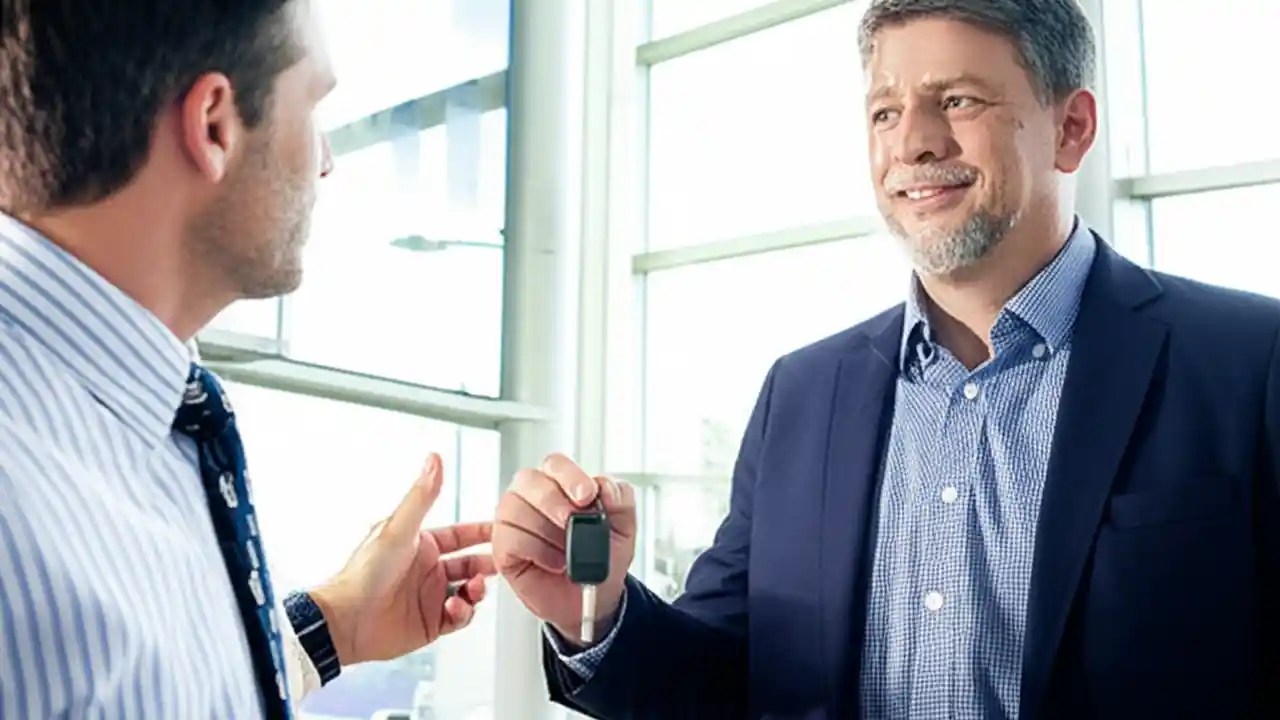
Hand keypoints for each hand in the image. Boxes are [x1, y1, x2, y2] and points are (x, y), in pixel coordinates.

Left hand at [309, 453, 495, 664]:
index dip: (483, 532)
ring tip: (474, 588)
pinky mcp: (431, 624)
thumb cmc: (365, 572)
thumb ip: (422, 496)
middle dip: (487, 563)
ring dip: (477, 589)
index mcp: (421, 545)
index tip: (503, 530)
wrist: (347, 621)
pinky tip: (454, 607)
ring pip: (469, 590)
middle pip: (470, 564)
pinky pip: (460, 617)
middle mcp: (427, 569)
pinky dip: (463, 612)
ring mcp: (430, 596)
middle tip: (500, 563)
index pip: (461, 535)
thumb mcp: (399, 528)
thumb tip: (434, 459)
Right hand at [492, 453, 635, 645]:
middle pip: (528, 480)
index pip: (555, 464)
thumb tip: (605, 485)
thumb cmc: (602, 559)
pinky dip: (536, 550)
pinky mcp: (503, 547)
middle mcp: (533, 497)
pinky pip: (509, 537)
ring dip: (546, 530)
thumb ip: (621, 500)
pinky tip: (554, 561)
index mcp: (561, 485)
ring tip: (568, 551)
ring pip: (515, 507)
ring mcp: (514, 520)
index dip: (569, 476)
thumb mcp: (624, 528)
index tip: (587, 495)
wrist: (594, 599)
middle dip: (552, 500)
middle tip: (571, 521)